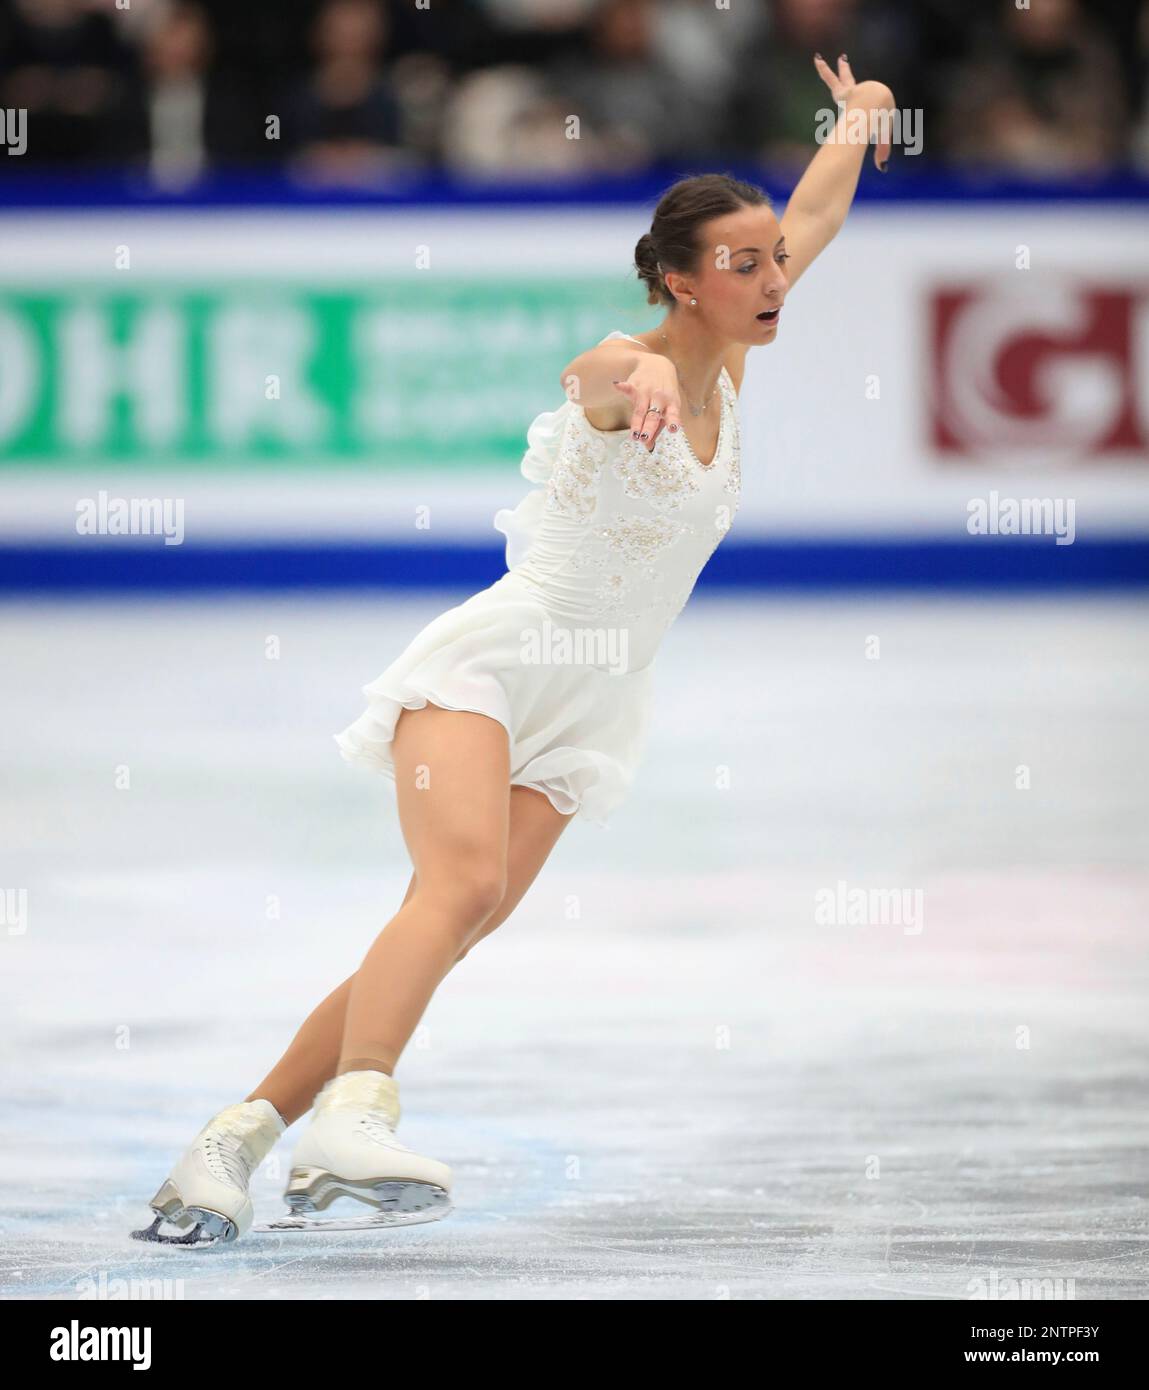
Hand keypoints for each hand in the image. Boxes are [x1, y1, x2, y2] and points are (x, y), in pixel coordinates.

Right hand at [612, 356, 682, 450]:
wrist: (658, 365)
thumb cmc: (663, 394)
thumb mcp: (665, 409)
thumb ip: (657, 429)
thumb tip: (648, 447)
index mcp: (671, 405)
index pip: (672, 414)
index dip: (673, 421)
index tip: (673, 429)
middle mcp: (660, 398)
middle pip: (653, 415)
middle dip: (649, 427)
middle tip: (644, 439)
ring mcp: (647, 391)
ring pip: (641, 408)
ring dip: (637, 421)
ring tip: (634, 434)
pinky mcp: (635, 384)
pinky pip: (629, 387)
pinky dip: (623, 387)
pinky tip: (617, 385)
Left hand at [813, 53, 895, 170]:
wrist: (877, 106)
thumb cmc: (881, 120)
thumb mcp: (884, 137)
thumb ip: (882, 151)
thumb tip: (882, 168)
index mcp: (870, 104)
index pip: (867, 108)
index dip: (869, 116)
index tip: (871, 123)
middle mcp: (860, 94)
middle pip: (852, 83)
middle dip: (847, 72)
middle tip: (844, 61)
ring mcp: (851, 92)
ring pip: (841, 80)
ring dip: (837, 69)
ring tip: (828, 58)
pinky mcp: (843, 93)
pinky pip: (830, 79)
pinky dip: (823, 70)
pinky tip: (816, 59)